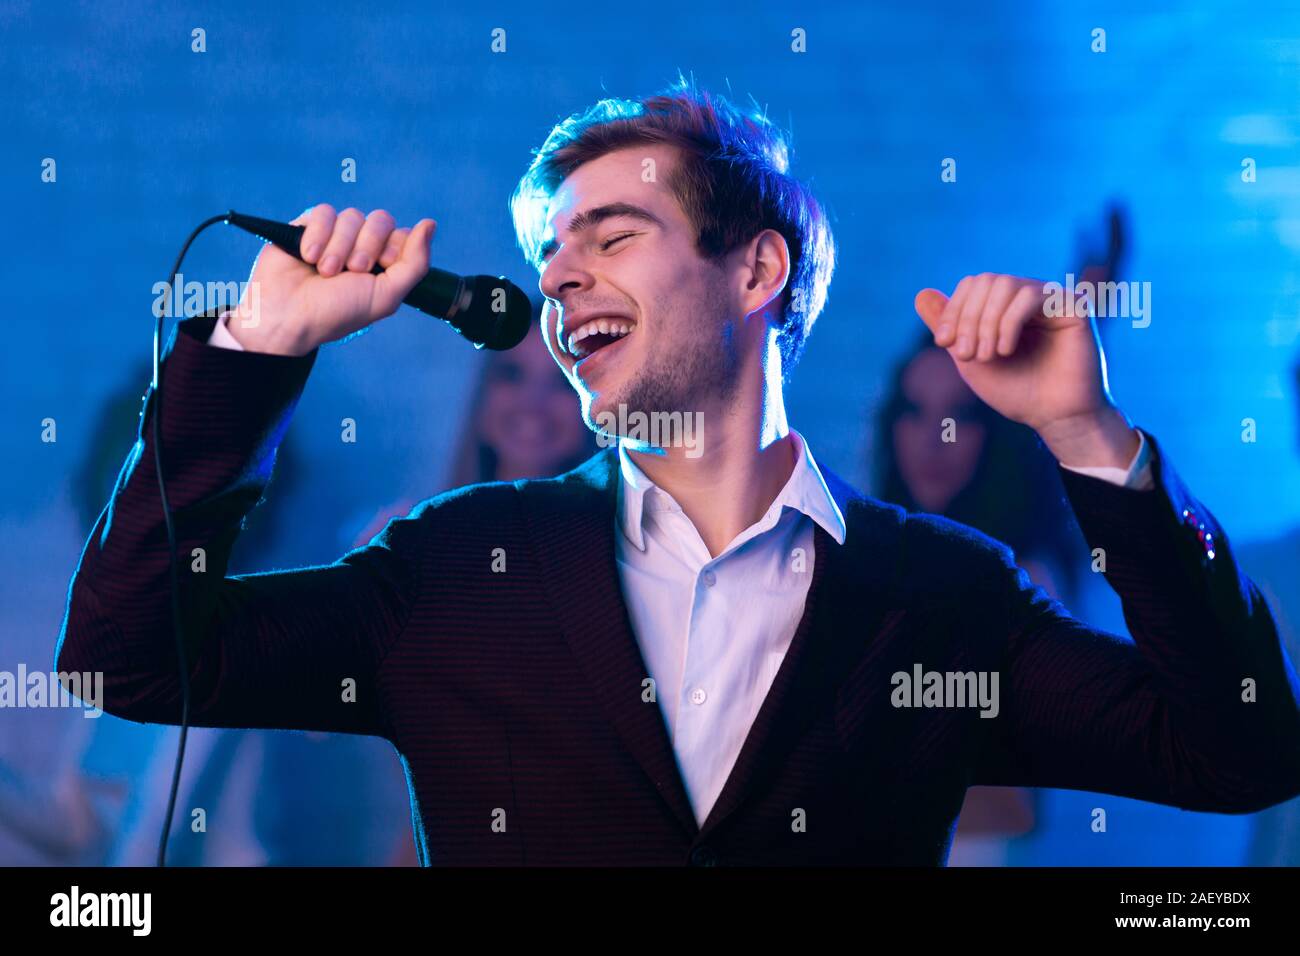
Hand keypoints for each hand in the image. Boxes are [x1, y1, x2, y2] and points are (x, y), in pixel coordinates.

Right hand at [227, 204, 435, 355]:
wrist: (289, 316)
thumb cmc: (338, 312)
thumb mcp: (386, 295)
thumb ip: (415, 263)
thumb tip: (430, 224)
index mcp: (383, 262)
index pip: (402, 234)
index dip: (393, 248)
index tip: (379, 268)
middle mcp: (361, 246)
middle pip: (380, 220)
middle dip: (367, 247)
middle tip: (351, 271)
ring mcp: (335, 235)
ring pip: (351, 216)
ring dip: (339, 247)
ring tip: (325, 271)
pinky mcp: (307, 226)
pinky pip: (323, 212)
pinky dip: (317, 235)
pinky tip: (308, 256)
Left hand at [914, 273, 1138, 467]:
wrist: (1053, 417)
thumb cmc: (1016, 391)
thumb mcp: (969, 358)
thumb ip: (949, 327)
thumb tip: (920, 293)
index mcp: (1005, 305)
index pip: (971, 285)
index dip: (952, 310)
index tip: (943, 343)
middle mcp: (1029, 296)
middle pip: (985, 281)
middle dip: (968, 318)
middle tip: (966, 355)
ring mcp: (1051, 298)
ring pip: (1005, 285)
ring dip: (987, 322)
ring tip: (987, 356)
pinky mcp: (1072, 305)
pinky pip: (1031, 295)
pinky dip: (1009, 322)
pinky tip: (1005, 351)